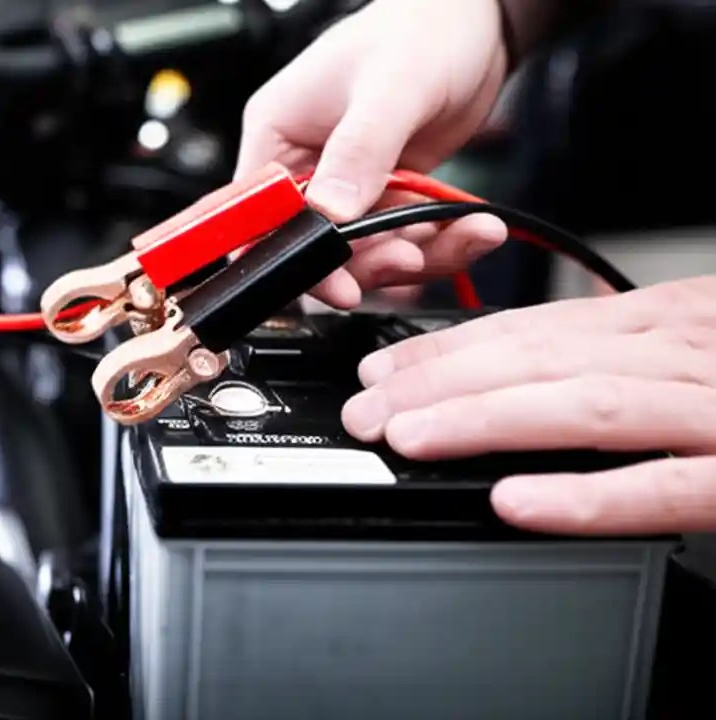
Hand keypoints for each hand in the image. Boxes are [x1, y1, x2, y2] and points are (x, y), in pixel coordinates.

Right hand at [237, 0, 511, 307]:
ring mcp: (347, 184)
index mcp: (278, 134)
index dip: (287, 255)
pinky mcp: (385, 194)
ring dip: (414, 254)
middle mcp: (306, 165)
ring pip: (365, 251)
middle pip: (313, 246)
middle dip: (365, 261)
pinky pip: (401, 238)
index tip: (331, 280)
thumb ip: (360, 149)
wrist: (476, 25)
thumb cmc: (421, 29)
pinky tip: (470, 230)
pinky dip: (439, 243)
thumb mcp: (391, 87)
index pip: (259, 214)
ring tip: (459, 236)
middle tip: (408, 258)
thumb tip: (331, 210)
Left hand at [341, 276, 715, 534]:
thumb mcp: (696, 341)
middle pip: (538, 360)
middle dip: (438, 385)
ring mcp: (712, 409)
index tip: (380, 372)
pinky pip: (661, 485)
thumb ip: (619, 354)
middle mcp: (677, 354)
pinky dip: (583, 495)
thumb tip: (523, 375)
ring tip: (408, 439)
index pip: (532, 329)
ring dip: (483, 420)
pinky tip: (514, 500)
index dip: (444, 352)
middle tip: (367, 413)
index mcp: (661, 323)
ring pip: (581, 405)